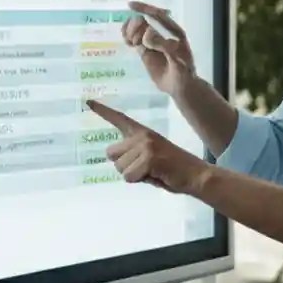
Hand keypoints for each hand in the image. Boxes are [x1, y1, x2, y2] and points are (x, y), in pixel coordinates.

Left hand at [87, 99, 209, 194]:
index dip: (102, 111)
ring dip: (134, 175)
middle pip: (111, 154)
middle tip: (144, 167)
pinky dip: (140, 181)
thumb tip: (117, 160)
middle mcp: (141, 135)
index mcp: (142, 132)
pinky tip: (156, 175)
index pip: (119, 119)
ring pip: (120, 168)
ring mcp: (145, 145)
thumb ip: (134, 153)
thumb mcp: (150, 156)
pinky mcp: (149, 158)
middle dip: (123, 165)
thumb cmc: (172, 169)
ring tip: (153, 171)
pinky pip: (130, 177)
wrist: (195, 174)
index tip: (87, 102)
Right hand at [123, 2, 194, 96]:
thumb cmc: (184, 72)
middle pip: (143, 20)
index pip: (158, 14)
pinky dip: (127, 38)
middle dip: (136, 25)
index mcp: (173, 31)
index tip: (130, 5)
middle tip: (135, 40)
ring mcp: (152, 42)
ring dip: (130, 31)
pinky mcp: (144, 51)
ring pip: (136, 28)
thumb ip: (163, 46)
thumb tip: (146, 34)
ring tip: (132, 43)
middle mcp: (162, 33)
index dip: (144, 8)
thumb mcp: (177, 59)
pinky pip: (133, 39)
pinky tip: (128, 44)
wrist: (181, 87)